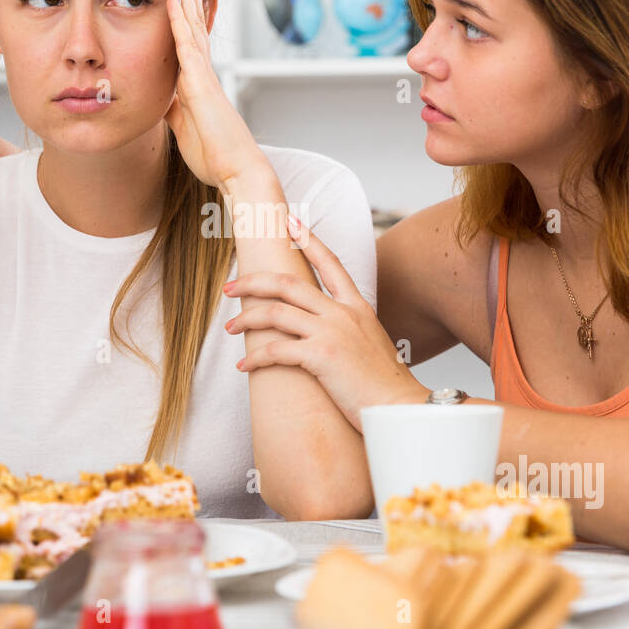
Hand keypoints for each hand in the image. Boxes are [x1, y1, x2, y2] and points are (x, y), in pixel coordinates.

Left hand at [164, 0, 266, 192]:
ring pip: (193, 24)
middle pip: (194, 21)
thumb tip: (164, 97)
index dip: (186, 11)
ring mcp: (204, 74)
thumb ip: (175, 107)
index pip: (190, 37)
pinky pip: (188, 45)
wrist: (236, 171)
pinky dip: (180, 20)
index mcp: (198, 81)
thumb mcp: (184, 126)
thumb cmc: (215, 154)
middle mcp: (203, 71)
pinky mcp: (202, 83)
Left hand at [222, 214, 428, 429]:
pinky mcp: (321, 356)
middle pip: (287, 282)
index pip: (330, 263)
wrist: (399, 407)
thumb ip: (349, 330)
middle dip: (253, 281)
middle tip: (229, 287)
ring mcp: (332, 332)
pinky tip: (244, 365)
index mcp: (357, 307)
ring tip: (230, 328)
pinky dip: (255, 357)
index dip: (308, 240)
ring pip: (275, 312)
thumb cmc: (384, 386)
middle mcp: (343, 313)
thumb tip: (327, 332)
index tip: (289, 221)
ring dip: (246, 318)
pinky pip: (276, 349)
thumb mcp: (371, 345)